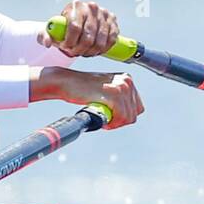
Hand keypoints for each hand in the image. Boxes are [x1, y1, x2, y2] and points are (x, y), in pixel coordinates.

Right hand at [29, 68, 144, 128]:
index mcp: (127, 79)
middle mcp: (127, 81)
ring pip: (128, 117)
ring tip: (103, 120)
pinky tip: (102, 120)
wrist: (66, 82)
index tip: (112, 118)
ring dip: (115, 123)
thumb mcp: (106, 90)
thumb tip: (130, 115)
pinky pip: (121, 116)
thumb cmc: (83, 89)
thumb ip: (119, 99)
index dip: (125, 116)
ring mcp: (121, 86)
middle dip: (120, 121)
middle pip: (134, 113)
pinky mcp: (113, 93)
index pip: (138, 107)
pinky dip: (112, 123)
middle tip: (106, 121)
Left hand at [40, 0, 118, 57]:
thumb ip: (44, 36)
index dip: (70, 42)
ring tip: (84, 53)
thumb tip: (48, 43)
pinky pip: (111, 40)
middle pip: (88, 36)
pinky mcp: (113, 21)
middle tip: (75, 53)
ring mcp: (104, 13)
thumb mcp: (51, 30)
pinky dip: (103, 49)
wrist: (78, 21)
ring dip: (91, 52)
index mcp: (75, 6)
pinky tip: (95, 51)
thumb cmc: (64, 26)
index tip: (66, 48)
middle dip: (80, 49)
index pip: (74, 27)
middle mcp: (91, 7)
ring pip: (100, 41)